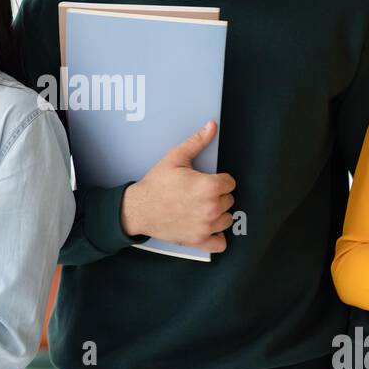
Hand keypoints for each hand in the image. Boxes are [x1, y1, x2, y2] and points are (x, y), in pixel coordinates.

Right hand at [121, 120, 235, 251]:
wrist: (139, 208)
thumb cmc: (156, 184)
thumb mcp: (175, 158)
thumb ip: (197, 142)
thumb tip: (212, 126)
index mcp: (208, 187)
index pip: (230, 183)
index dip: (219, 180)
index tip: (206, 181)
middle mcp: (211, 209)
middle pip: (229, 200)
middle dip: (218, 196)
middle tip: (199, 194)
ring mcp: (205, 227)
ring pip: (227, 220)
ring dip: (218, 214)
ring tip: (202, 208)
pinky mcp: (199, 241)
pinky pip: (221, 242)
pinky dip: (216, 236)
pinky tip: (207, 226)